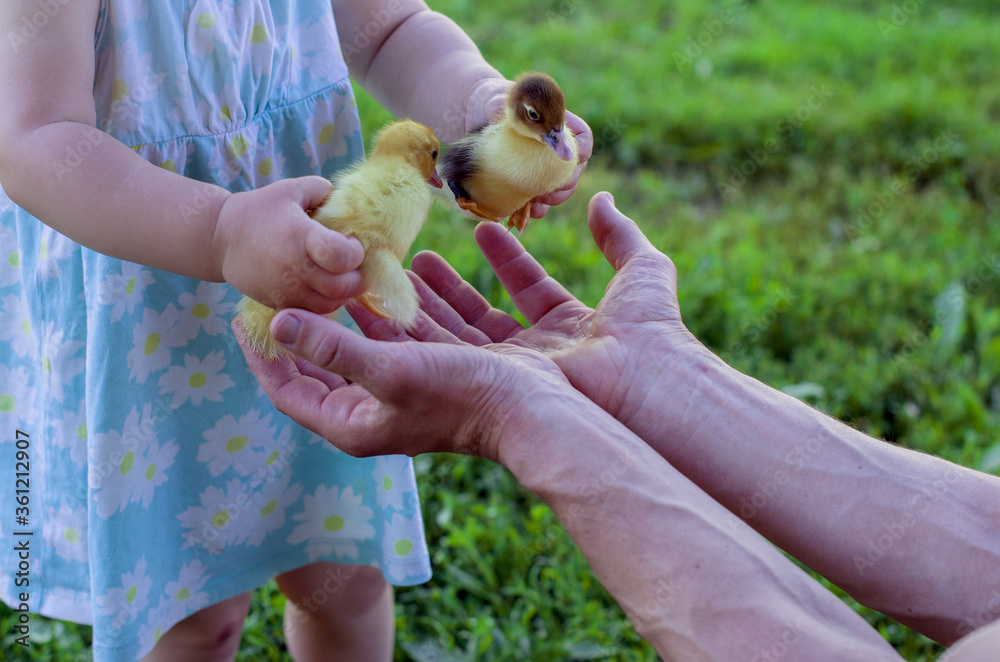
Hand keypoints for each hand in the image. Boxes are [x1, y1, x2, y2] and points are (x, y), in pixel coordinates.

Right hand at [213, 176, 365, 312]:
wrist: (221, 238)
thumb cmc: (261, 210)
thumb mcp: (292, 189)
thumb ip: (324, 190)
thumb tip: (349, 202)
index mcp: (301, 237)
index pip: (341, 256)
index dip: (356, 252)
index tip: (351, 243)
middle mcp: (294, 268)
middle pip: (341, 287)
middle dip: (356, 277)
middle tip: (352, 265)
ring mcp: (285, 290)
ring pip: (330, 305)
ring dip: (343, 293)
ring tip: (340, 276)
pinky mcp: (278, 304)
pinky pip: (311, 314)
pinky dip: (324, 304)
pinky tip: (323, 288)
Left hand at [232, 304, 574, 462]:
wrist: (532, 411)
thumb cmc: (459, 397)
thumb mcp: (389, 370)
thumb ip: (333, 347)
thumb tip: (278, 324)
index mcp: (353, 421)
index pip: (290, 390)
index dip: (263, 357)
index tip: (243, 319)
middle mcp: (375, 408)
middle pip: (323, 366)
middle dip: (302, 330)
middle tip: (280, 290)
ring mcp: (407, 389)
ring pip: (365, 345)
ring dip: (348, 313)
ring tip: (328, 276)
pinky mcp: (436, 369)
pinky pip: (403, 334)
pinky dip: (391, 309)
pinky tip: (389, 278)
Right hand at [408, 191, 702, 428]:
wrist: (643, 380)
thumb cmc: (650, 327)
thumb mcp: (641, 268)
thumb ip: (619, 234)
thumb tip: (602, 199)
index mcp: (573, 323)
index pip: (530, 286)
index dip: (507, 258)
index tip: (481, 230)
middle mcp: (541, 350)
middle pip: (487, 315)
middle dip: (454, 288)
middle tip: (422, 259)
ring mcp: (518, 370)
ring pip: (464, 337)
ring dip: (433, 308)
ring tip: (403, 275)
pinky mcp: (498, 383)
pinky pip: (455, 357)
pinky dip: (425, 334)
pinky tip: (400, 305)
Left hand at [469, 78, 593, 218]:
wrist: (474, 123)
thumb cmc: (492, 105)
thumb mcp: (497, 102)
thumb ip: (504, 106)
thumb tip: (517, 121)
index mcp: (561, 125)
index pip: (583, 141)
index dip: (578, 153)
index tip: (565, 160)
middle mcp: (557, 150)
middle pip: (575, 171)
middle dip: (564, 183)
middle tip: (546, 186)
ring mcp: (546, 170)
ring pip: (562, 190)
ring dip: (552, 198)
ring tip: (534, 200)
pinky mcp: (530, 186)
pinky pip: (541, 203)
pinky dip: (536, 209)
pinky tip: (526, 211)